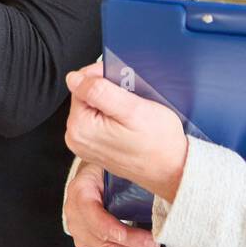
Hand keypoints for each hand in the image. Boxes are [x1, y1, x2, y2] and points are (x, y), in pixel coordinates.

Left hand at [64, 62, 188, 202]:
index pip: (80, 84)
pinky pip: (99, 121)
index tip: (122, 81)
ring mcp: (85, 145)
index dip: (102, 77)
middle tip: (131, 99)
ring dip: (112, 103)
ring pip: (93, 107)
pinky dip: (114, 115)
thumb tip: (74, 78)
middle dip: (108, 91)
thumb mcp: (132, 109)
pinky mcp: (95, 148)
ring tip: (132, 112)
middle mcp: (77, 138)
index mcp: (80, 127)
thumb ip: (99, 91)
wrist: (172, 169)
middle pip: (86, 96)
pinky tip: (129, 122)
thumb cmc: (157, 143)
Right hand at [64, 160, 161, 246]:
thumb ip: (127, 171)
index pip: (96, 217)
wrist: (89, 175)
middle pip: (103, 240)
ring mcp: (79, 231)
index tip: (142, 238)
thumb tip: (156, 178)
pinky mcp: (87, 241)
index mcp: (80, 192)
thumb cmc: (102, 169)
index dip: (117, 230)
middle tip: (156, 246)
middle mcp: (75, 215)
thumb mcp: (110, 164)